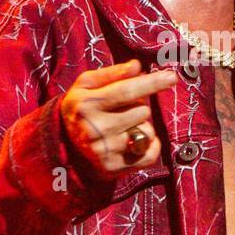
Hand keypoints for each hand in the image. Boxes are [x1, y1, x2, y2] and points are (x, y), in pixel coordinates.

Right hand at [61, 59, 176, 175]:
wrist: (63, 143)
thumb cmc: (81, 107)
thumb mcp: (86, 85)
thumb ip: (112, 74)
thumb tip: (137, 66)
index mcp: (87, 105)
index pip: (126, 91)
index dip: (151, 83)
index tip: (172, 76)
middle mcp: (95, 129)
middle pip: (141, 111)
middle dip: (140, 105)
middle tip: (124, 109)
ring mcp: (105, 151)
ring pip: (147, 131)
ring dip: (142, 125)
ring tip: (124, 126)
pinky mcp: (114, 168)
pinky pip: (150, 154)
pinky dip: (150, 146)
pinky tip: (134, 141)